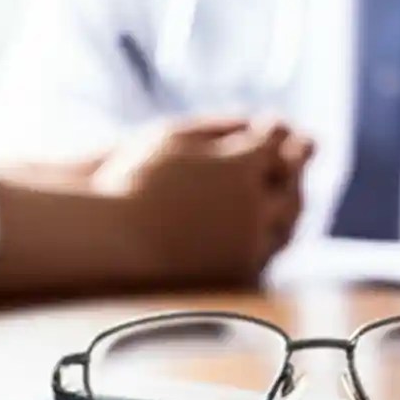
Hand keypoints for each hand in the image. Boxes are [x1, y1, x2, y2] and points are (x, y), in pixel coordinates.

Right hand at [100, 117, 312, 284]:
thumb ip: (224, 127)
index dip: (280, 135)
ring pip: (288, 224)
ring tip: (280, 193)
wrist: (106, 243)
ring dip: (290, 204)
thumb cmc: (131, 181)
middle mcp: (255, 209)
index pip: (279, 144)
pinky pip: (270, 253)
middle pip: (292, 185)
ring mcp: (250, 247)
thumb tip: (261, 123)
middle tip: (291, 157)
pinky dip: (274, 234)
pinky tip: (261, 226)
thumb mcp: (175, 137)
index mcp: (241, 169)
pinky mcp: (238, 276)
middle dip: (293, 170)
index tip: (274, 128)